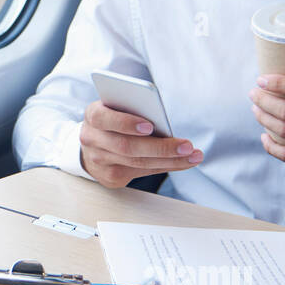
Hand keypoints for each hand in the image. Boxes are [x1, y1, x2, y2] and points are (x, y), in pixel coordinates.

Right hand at [79, 100, 202, 187]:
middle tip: (187, 146)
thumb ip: (130, 111)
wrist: (91, 146)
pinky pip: (142, 172)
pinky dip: (166, 166)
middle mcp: (92, 139)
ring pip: (138, 162)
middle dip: (160, 147)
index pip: (104, 119)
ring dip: (170, 160)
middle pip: (127, 146)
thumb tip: (160, 122)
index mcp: (93, 115)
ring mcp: (100, 161)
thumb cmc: (112, 121)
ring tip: (193, 155)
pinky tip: (183, 162)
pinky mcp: (111, 176)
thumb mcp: (115, 108)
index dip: (126, 123)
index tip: (149, 126)